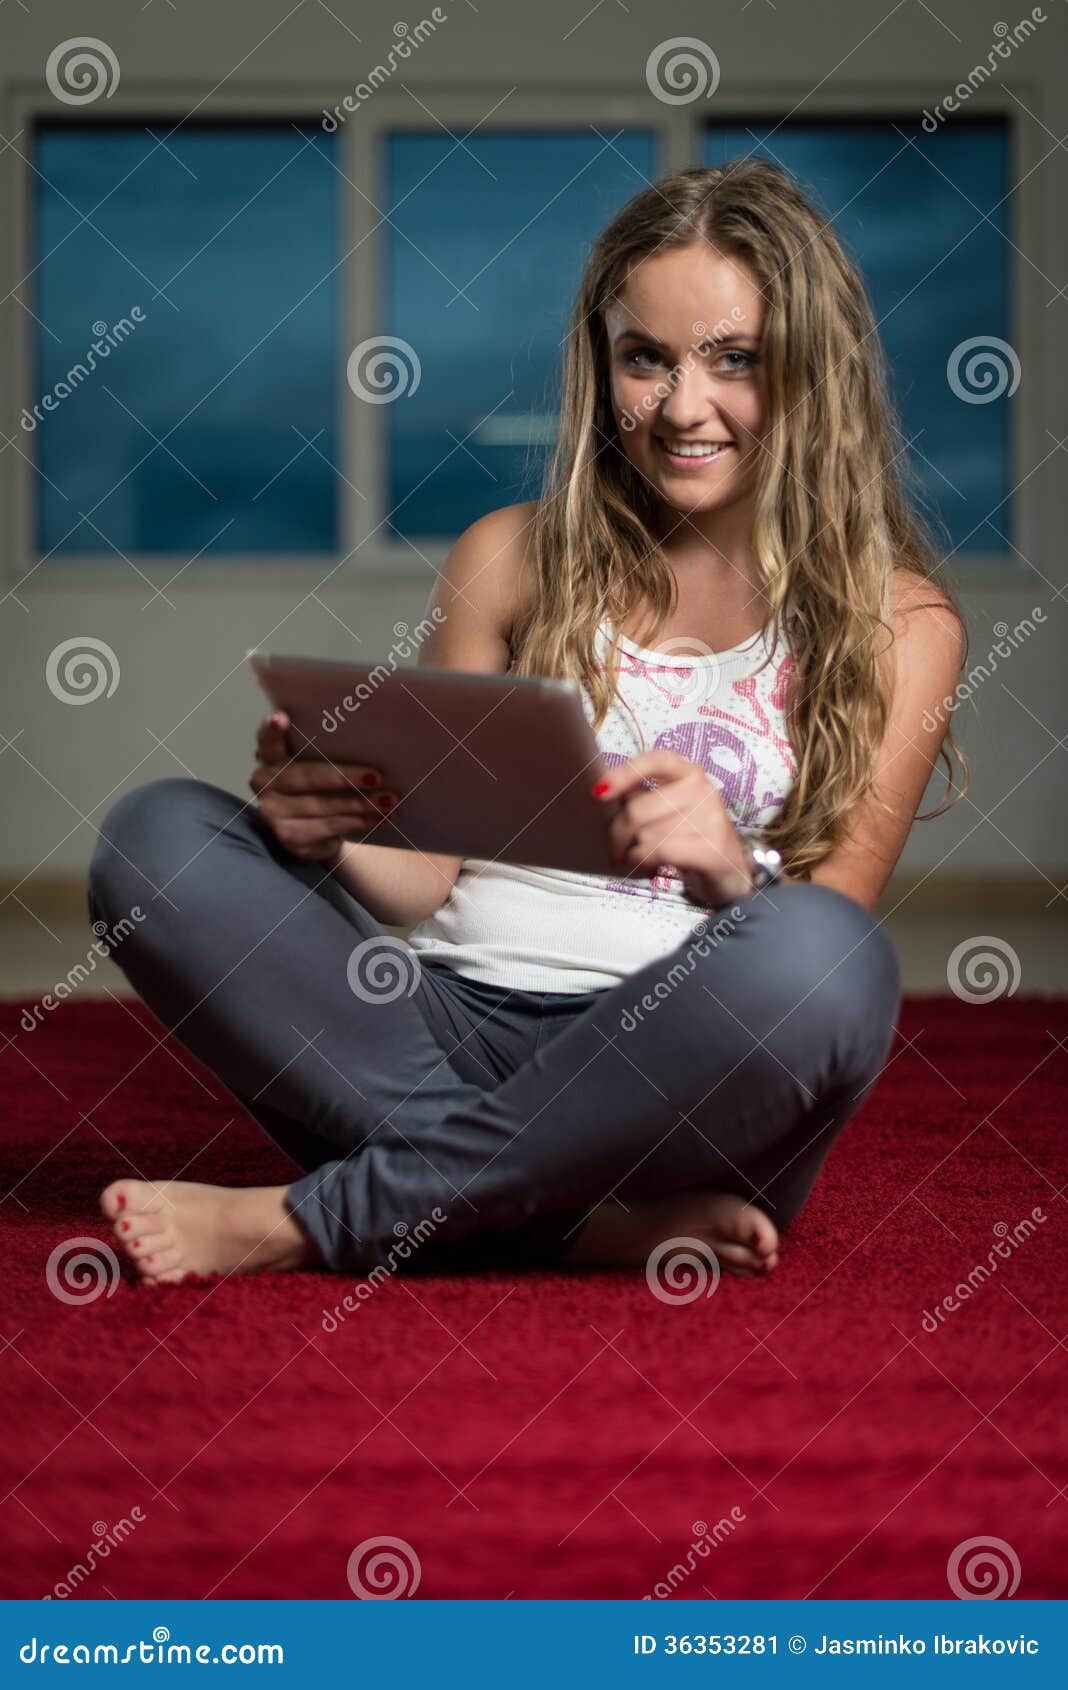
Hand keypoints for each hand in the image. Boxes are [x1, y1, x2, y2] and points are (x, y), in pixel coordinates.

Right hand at [250, 710, 397, 862]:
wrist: (317, 833)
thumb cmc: (321, 787)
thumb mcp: (319, 764)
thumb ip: (325, 751)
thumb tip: (373, 741)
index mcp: (270, 755)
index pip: (267, 739)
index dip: (272, 730)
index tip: (282, 718)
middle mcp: (264, 781)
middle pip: (306, 776)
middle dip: (345, 777)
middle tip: (377, 776)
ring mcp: (272, 811)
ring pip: (323, 805)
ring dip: (361, 803)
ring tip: (389, 800)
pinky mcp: (288, 836)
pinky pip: (329, 826)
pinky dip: (358, 821)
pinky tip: (380, 818)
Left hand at [592, 749, 753, 907]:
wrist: (730, 870)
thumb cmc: (691, 837)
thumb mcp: (672, 809)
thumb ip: (644, 798)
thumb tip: (604, 794)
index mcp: (690, 773)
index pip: (655, 760)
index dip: (624, 773)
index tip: (599, 791)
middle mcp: (703, 790)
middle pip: (637, 809)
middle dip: (618, 834)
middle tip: (616, 848)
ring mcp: (710, 818)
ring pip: (646, 835)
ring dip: (633, 852)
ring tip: (639, 857)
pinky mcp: (712, 847)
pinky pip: (660, 851)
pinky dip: (645, 862)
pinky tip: (648, 866)